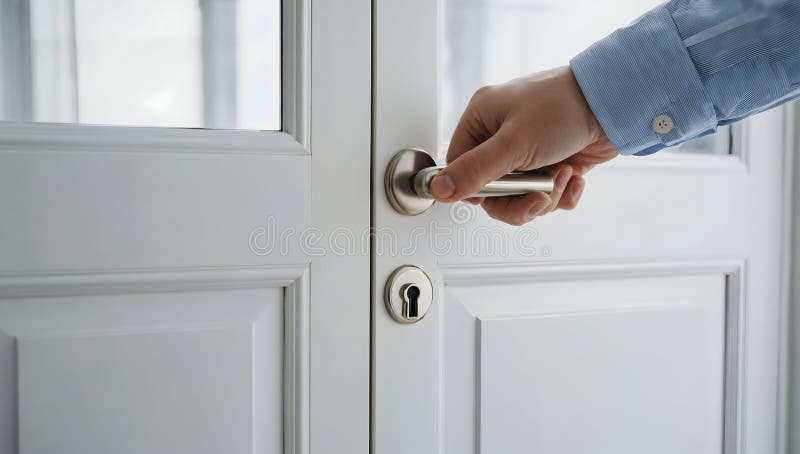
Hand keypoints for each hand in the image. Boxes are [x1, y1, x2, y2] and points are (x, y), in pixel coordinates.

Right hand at [431, 66, 617, 225]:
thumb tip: (439, 190)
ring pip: (520, 197)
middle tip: (538, 194)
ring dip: (545, 195)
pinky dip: (562, 193)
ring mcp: (528, 151)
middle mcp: (502, 136)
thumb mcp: (513, 144)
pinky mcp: (552, 163)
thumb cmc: (563, 108)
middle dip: (520, 199)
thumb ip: (474, 171)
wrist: (615, 104)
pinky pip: (546, 194)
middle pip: (492, 191)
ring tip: (562, 176)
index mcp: (482, 120)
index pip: (459, 167)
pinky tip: (574, 177)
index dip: (476, 190)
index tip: (494, 198)